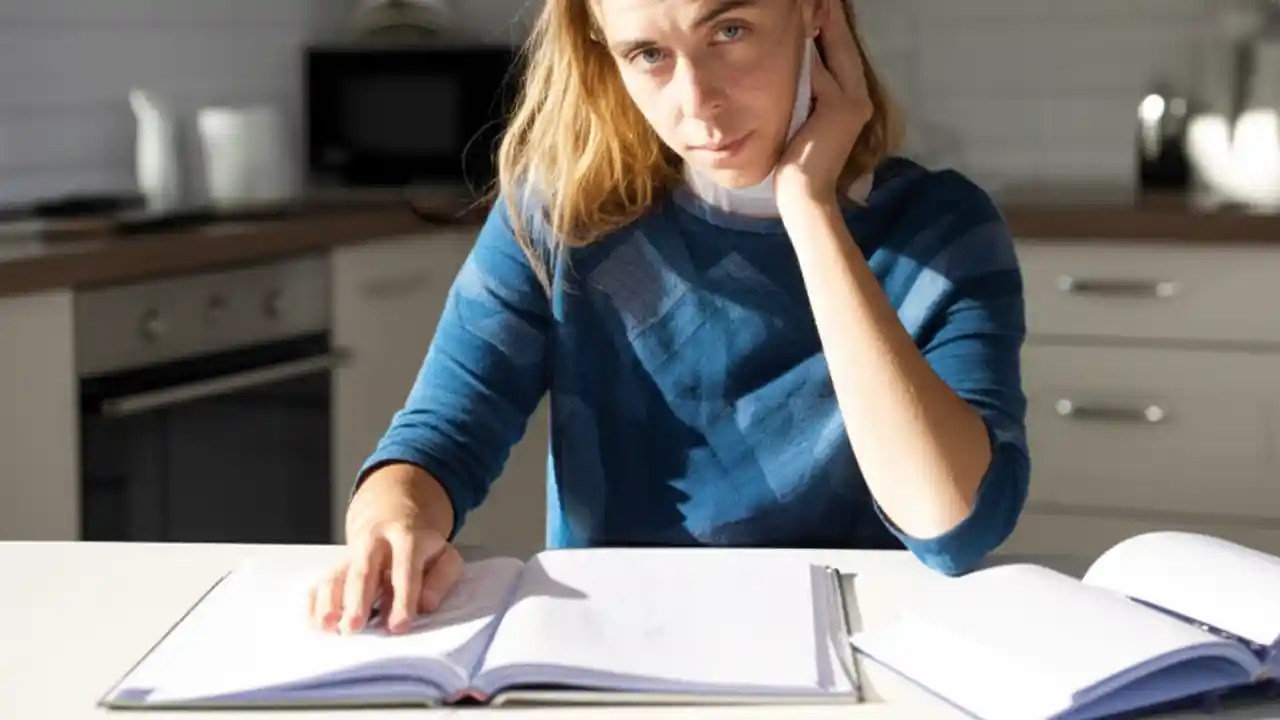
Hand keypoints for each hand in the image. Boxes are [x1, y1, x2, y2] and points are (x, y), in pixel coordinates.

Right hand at [307, 465, 461, 634]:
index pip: (404, 569)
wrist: (394, 514)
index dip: (402, 599)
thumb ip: (442, 579)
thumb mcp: (444, 555)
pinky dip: (315, 602)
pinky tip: (316, 622)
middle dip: (357, 601)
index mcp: (407, 537)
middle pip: (363, 571)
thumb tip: (426, 604)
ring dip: (330, 602)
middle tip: (354, 628)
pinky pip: (320, 582)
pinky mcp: (336, 564)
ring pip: (337, 575)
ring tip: (329, 627)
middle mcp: (375, 542)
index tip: (398, 626)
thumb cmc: (422, 546)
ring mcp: (352, 552)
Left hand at [774, 0, 873, 208]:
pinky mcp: (837, 107)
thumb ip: (810, 92)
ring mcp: (851, 101)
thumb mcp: (806, 118)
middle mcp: (859, 96)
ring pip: (832, 51)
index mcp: (854, 100)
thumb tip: (799, 61)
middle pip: (843, 44)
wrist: (806, 192)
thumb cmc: (799, 162)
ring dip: (819, 23)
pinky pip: (818, 69)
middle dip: (831, 14)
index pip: (843, 52)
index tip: (822, 3)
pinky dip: (808, 48)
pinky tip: (800, 27)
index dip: (833, 25)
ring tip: (809, 2)